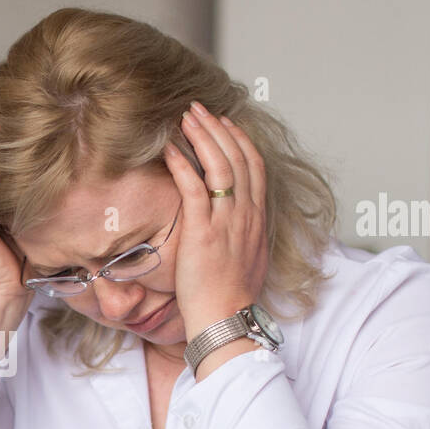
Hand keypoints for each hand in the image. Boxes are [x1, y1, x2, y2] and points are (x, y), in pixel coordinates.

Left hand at [162, 102, 267, 335]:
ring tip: (186, 117)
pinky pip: (195, 189)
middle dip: (218, 128)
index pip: (254, 167)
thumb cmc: (230, 296)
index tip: (224, 123)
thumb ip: (241, 234)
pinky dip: (183, 165)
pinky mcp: (204, 232)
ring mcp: (227, 222)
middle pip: (238, 157)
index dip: (239, 140)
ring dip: (202, 136)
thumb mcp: (245, 258)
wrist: (227, 320)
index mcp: (258, 219)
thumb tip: (231, 224)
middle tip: (200, 109)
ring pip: (220, 166)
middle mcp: (246, 215)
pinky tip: (171, 148)